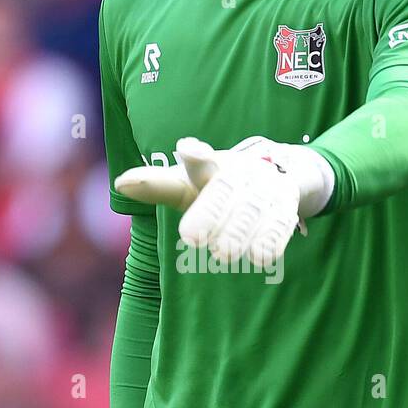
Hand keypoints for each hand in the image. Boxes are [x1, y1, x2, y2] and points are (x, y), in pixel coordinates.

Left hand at [115, 136, 332, 267]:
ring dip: (240, 231)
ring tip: (225, 254)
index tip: (186, 149)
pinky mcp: (287, 205)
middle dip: (212, 212)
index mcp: (213, 166)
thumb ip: (158, 186)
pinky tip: (262, 258)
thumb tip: (120, 183)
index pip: (202, 162)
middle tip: (194, 239)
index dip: (195, 157)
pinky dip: (272, 239)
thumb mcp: (191, 186)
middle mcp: (241, 172)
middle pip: (227, 189)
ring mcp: (266, 188)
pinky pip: (281, 222)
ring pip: (253, 208)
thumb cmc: (222, 187)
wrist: (281, 175)